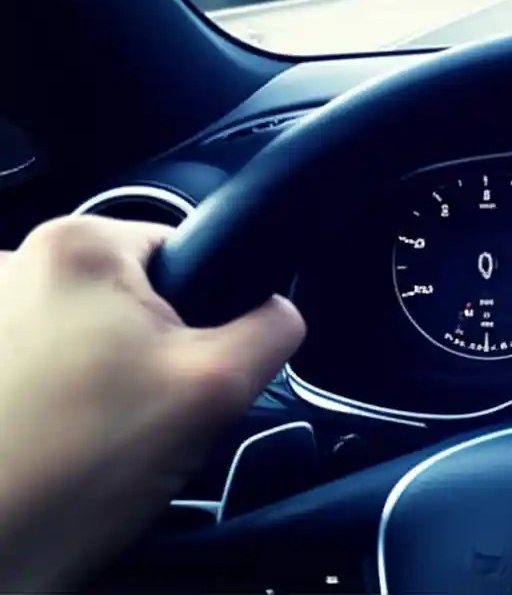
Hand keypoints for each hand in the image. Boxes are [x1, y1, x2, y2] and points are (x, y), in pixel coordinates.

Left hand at [0, 216, 304, 590]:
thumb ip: (270, 331)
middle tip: (145, 411)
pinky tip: (58, 437)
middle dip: (149, 348)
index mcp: (77, 245)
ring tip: (95, 431)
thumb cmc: (76, 467)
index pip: (182, 247)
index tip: (185, 369)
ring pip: (84, 331)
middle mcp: (13, 261)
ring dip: (100, 372)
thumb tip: (283, 313)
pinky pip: (42, 360)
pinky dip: (59, 393)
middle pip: (130, 293)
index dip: (206, 311)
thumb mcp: (213, 389)